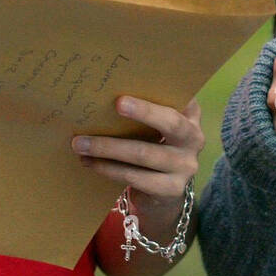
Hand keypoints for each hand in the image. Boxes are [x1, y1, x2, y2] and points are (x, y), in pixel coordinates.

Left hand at [71, 96, 202, 201]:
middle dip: (144, 111)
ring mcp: (185, 166)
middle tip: (116, 103)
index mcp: (190, 116)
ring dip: (108, 147)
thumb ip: (145, 112)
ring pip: (144, 153)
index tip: (143, 82)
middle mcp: (194, 138)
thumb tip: (105, 94)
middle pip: (171, 122)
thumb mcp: (156, 128)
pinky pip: (135, 177)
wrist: (164, 193)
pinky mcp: (171, 189)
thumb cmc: (154, 148)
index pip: (182, 97)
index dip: (166, 87)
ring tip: (80, 143)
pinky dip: (109, 168)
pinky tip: (90, 162)